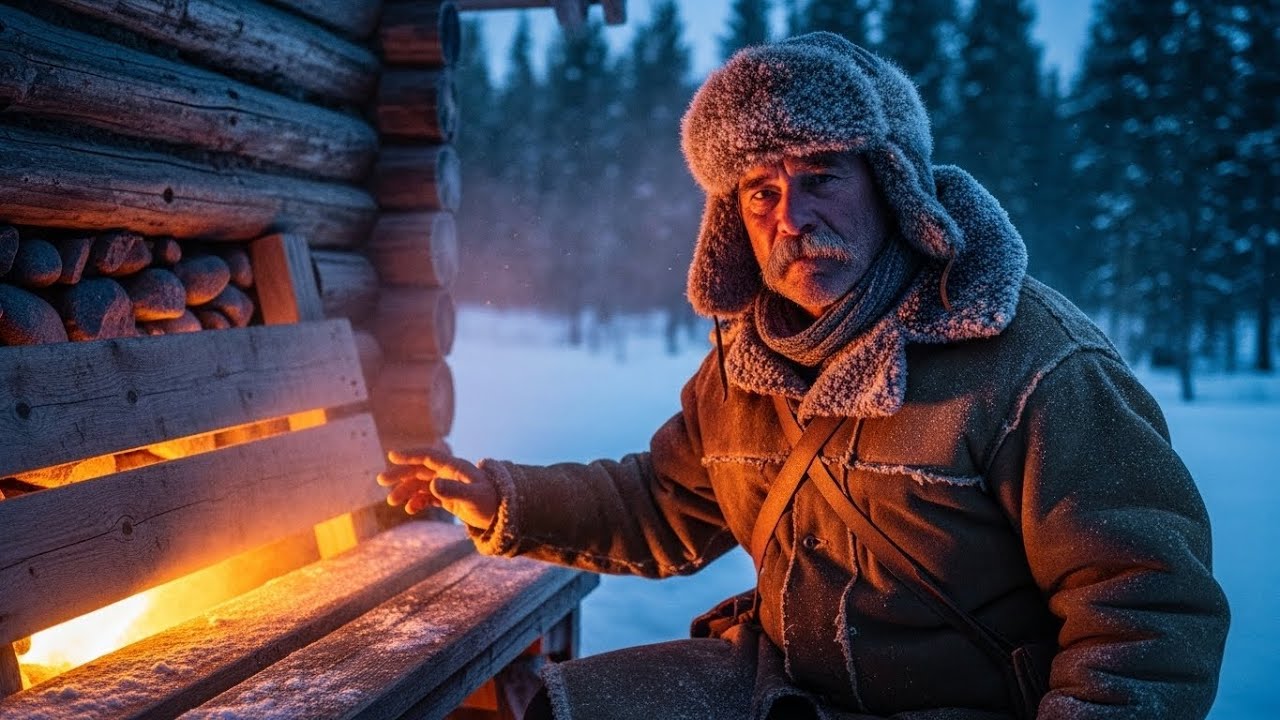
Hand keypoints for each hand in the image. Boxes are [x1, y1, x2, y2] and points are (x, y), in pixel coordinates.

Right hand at [377, 448, 497, 529]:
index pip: (429, 456)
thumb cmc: (491, 503)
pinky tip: (410, 509)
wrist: (503, 515)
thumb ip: (454, 490)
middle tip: (381, 480)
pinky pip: (428, 497)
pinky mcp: (449, 498)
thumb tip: (432, 485)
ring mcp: (448, 485)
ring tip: (392, 501)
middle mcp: (450, 474)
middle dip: (400, 474)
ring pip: (421, 484)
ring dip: (406, 490)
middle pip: (420, 469)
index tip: (392, 456)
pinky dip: (417, 501)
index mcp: (455, 467)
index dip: (410, 455)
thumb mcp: (472, 497)